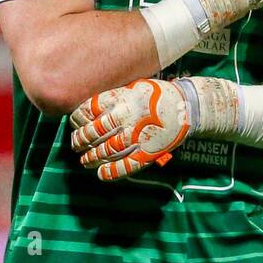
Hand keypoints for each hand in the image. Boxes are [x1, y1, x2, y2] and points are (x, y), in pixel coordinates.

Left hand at [69, 77, 238, 180]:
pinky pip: (126, 166)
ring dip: (92, 157)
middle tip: (76, 144)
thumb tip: (88, 113)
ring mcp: (138, 136)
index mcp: (123, 98)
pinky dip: (112, 172)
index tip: (75, 124)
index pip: (89, 110)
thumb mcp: (134, 87)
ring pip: (106, 150)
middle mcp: (127, 117)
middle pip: (94, 132)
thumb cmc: (158, 95)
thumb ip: (113, 98)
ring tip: (85, 160)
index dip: (78, 119)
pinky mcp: (148, 152)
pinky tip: (101, 174)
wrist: (188, 106)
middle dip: (81, 140)